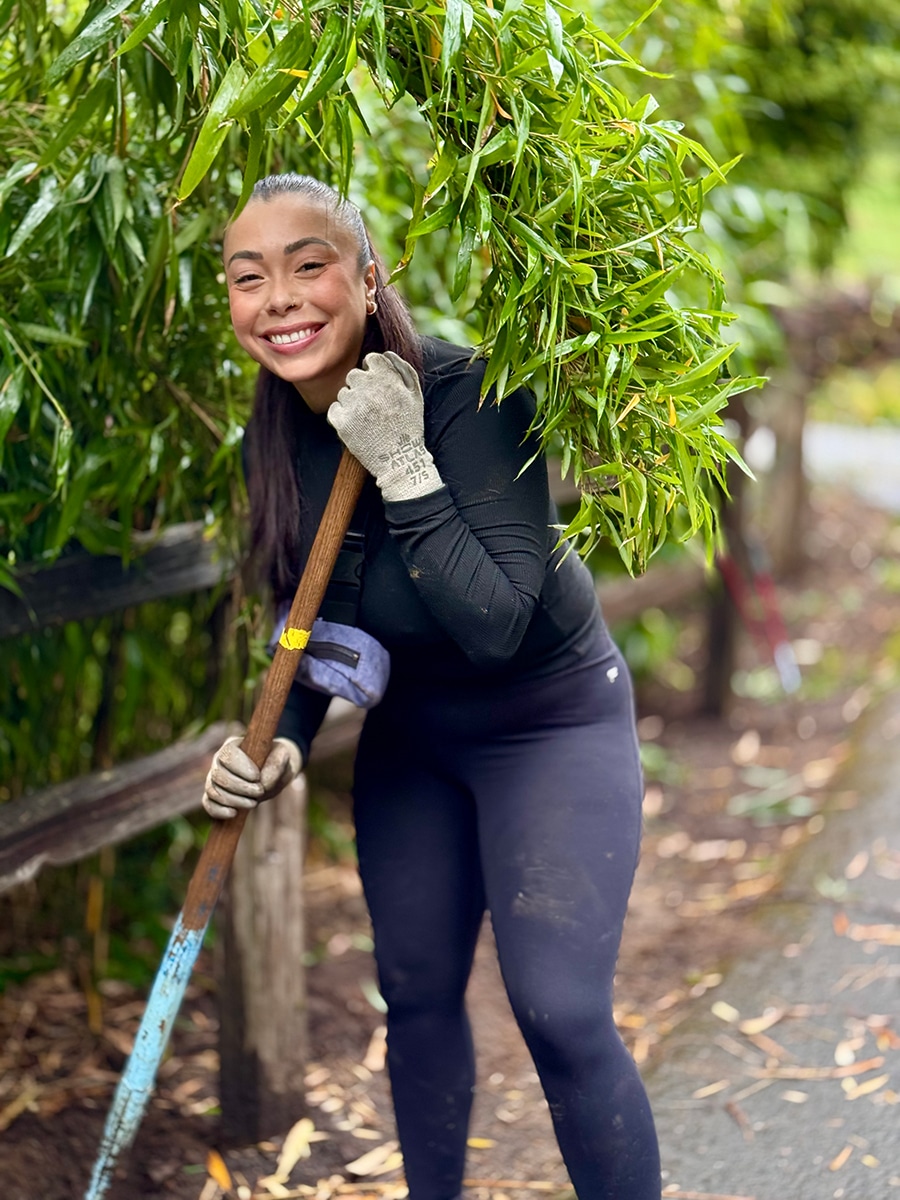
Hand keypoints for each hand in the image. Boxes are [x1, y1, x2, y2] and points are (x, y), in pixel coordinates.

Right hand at [203, 735, 302, 819]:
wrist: (274, 774)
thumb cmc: (277, 760)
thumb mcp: (283, 756)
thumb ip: (277, 764)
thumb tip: (262, 783)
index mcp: (233, 745)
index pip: (227, 755)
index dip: (240, 767)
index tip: (257, 777)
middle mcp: (219, 761)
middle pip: (218, 775)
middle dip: (240, 787)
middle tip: (260, 792)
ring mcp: (214, 779)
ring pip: (213, 790)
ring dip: (233, 800)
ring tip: (253, 803)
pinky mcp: (215, 796)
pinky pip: (208, 803)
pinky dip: (218, 811)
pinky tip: (233, 814)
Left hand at [327, 351, 443, 501]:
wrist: (400, 460)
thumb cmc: (409, 427)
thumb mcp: (415, 395)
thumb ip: (402, 369)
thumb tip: (385, 353)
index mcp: (387, 379)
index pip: (371, 360)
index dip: (374, 373)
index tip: (378, 387)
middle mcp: (368, 388)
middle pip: (354, 375)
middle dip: (361, 388)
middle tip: (373, 406)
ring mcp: (353, 405)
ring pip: (344, 393)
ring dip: (352, 403)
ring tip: (367, 420)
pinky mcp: (341, 422)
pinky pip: (334, 409)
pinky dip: (342, 416)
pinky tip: (356, 426)